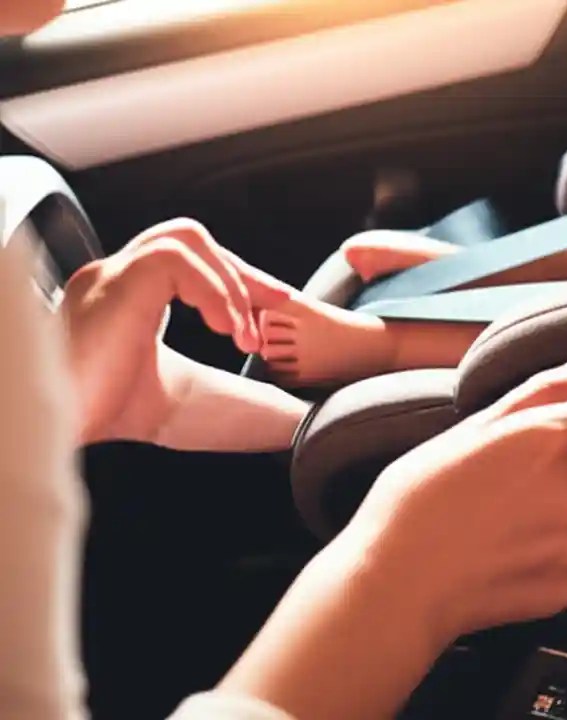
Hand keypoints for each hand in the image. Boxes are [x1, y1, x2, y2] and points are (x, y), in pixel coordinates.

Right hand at [60, 218, 291, 443]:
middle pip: (189, 238)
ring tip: (243, 335)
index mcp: (128, 298)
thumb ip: (246, 404)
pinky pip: (172, 259)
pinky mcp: (109, 285)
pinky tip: (223, 329)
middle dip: (242, 270)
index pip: (191, 262)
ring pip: (184, 239)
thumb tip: (302, 422)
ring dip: (229, 285)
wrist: (52, 432)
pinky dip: (211, 290)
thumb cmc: (113, 420)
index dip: (239, 278)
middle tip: (279, 307)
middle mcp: (114, 277)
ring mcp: (108, 276)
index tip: (280, 306)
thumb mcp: (197, 407)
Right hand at [219, 341, 566, 719]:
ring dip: (554, 510)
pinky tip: (502, 553)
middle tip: (503, 480)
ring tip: (496, 519)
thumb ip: (548, 387)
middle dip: (563, 466)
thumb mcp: (473, 427)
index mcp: (554, 441)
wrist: (395, 585)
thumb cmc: (419, 499)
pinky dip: (546, 554)